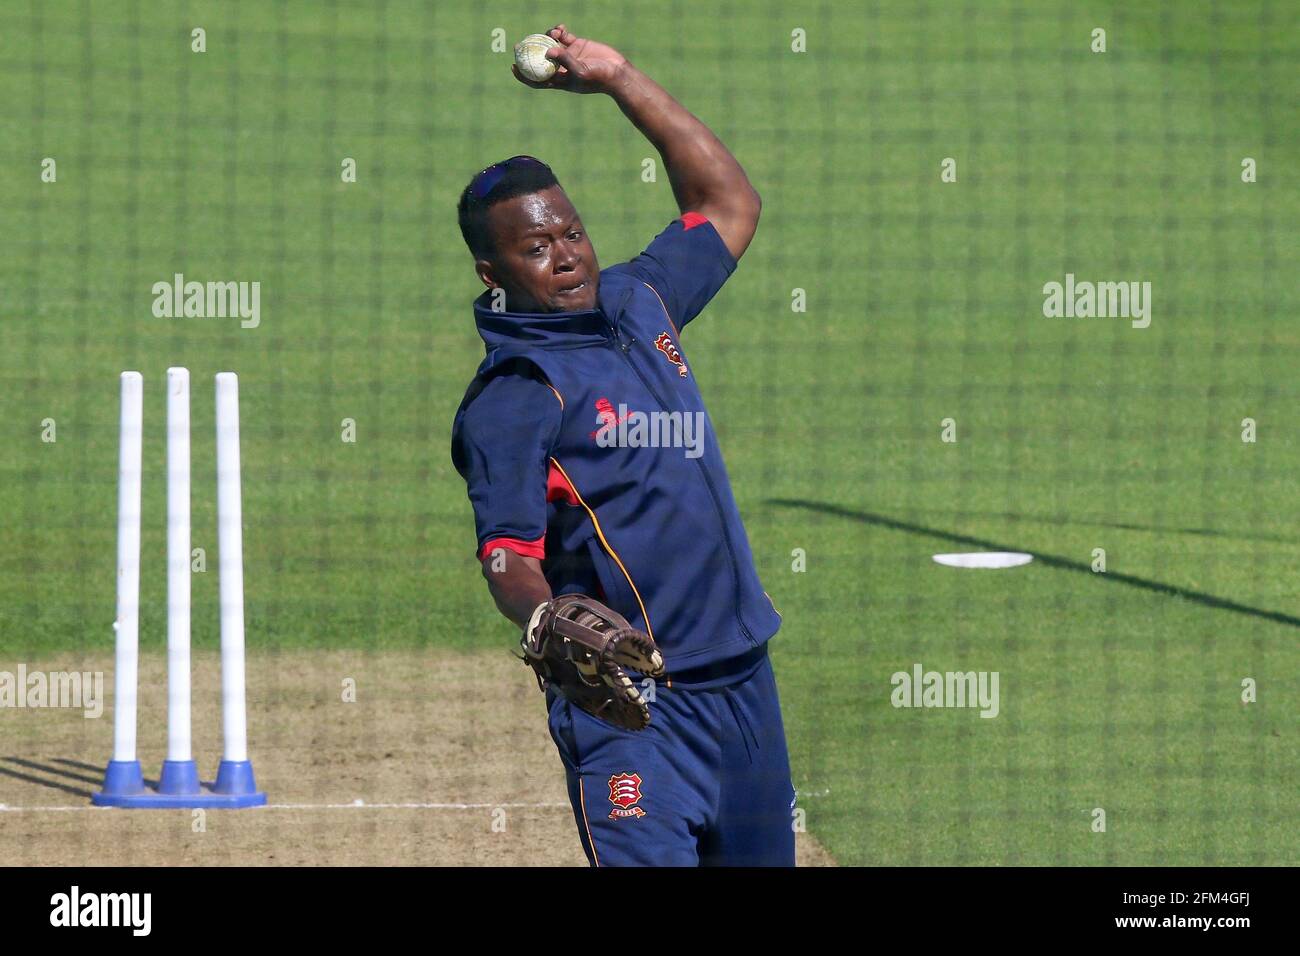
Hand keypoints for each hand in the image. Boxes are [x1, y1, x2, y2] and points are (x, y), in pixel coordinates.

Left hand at [512, 23, 628, 94]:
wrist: (617, 72)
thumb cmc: (599, 78)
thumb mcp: (581, 71)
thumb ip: (564, 60)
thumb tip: (548, 49)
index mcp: (559, 80)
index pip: (537, 80)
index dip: (523, 75)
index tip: (513, 67)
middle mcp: (561, 68)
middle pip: (539, 60)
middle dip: (528, 52)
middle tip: (519, 44)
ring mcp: (568, 55)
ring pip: (550, 44)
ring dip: (547, 37)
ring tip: (553, 32)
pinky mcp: (577, 45)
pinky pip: (563, 36)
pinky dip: (559, 30)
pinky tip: (560, 26)